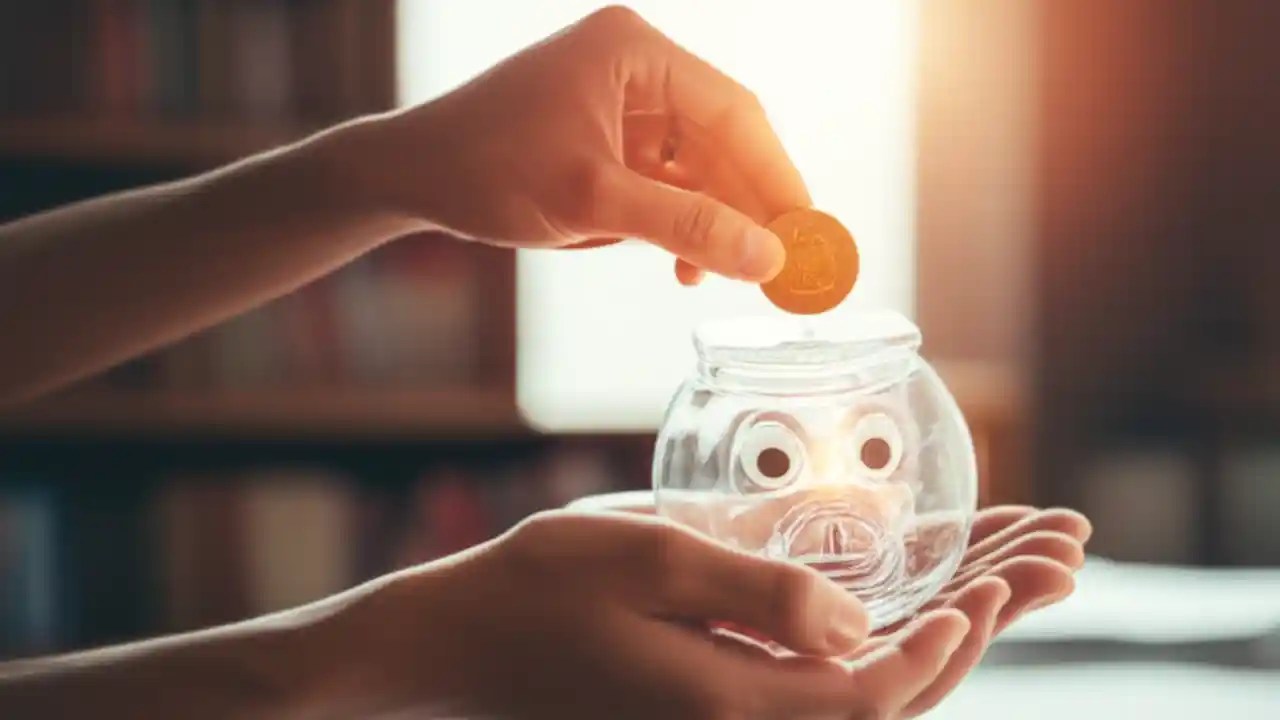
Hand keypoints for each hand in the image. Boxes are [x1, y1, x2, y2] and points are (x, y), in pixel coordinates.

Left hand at [359, 6, 801, 284]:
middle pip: (722, 137)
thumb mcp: (592, 202)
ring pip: (698, 163)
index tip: (808, 233)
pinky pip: (667, 176)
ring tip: (721, 272)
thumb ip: (684, 226)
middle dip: (748, 203)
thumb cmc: (486, 169)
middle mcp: (636, 63)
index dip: (778, 176)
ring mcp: (624, 97)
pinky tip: (683, 262)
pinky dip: (679, 218)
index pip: (734, 112)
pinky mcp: (610, 131)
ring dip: (713, 218)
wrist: (412, 175)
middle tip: (780, 264)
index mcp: (635, 50)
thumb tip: (767, 256)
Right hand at [566, 492, 1090, 717]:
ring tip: (972, 597)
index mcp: (734, 703)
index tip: (986, 593)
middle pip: (877, 707)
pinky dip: (860, 655)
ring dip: (919, 652)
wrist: (462, 642)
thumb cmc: (546, 588)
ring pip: (846, 701)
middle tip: (1012, 585)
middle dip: (955, 647)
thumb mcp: (655, 563)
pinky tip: (877, 615)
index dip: (942, 646)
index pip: (873, 692)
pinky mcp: (701, 703)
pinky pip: (804, 691)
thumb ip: (761, 594)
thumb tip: (856, 622)